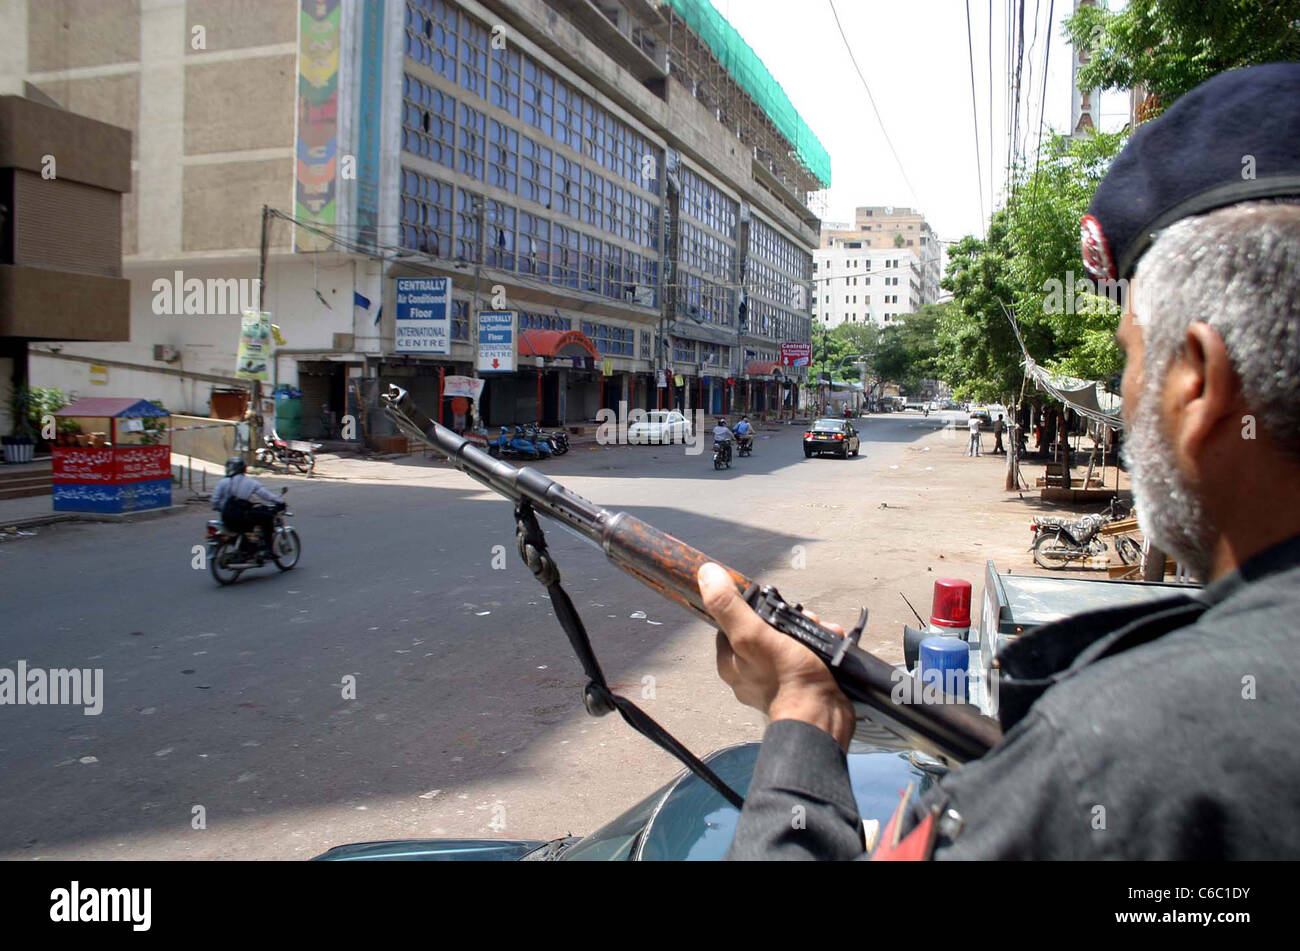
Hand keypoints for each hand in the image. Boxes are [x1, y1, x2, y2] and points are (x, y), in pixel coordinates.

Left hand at [698, 563, 854, 751]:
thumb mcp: (753, 634)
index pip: (734, 622)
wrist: (822, 718)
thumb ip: (729, 606)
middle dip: (789, 620)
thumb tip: (705, 574)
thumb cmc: (786, 677)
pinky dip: (819, 647)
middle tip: (805, 619)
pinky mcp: (799, 686)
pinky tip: (832, 643)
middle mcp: (748, 673)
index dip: (755, 609)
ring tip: (822, 630)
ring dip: (808, 630)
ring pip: (788, 642)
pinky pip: (805, 657)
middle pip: (765, 630)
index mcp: (730, 662)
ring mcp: (774, 681)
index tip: (774, 607)